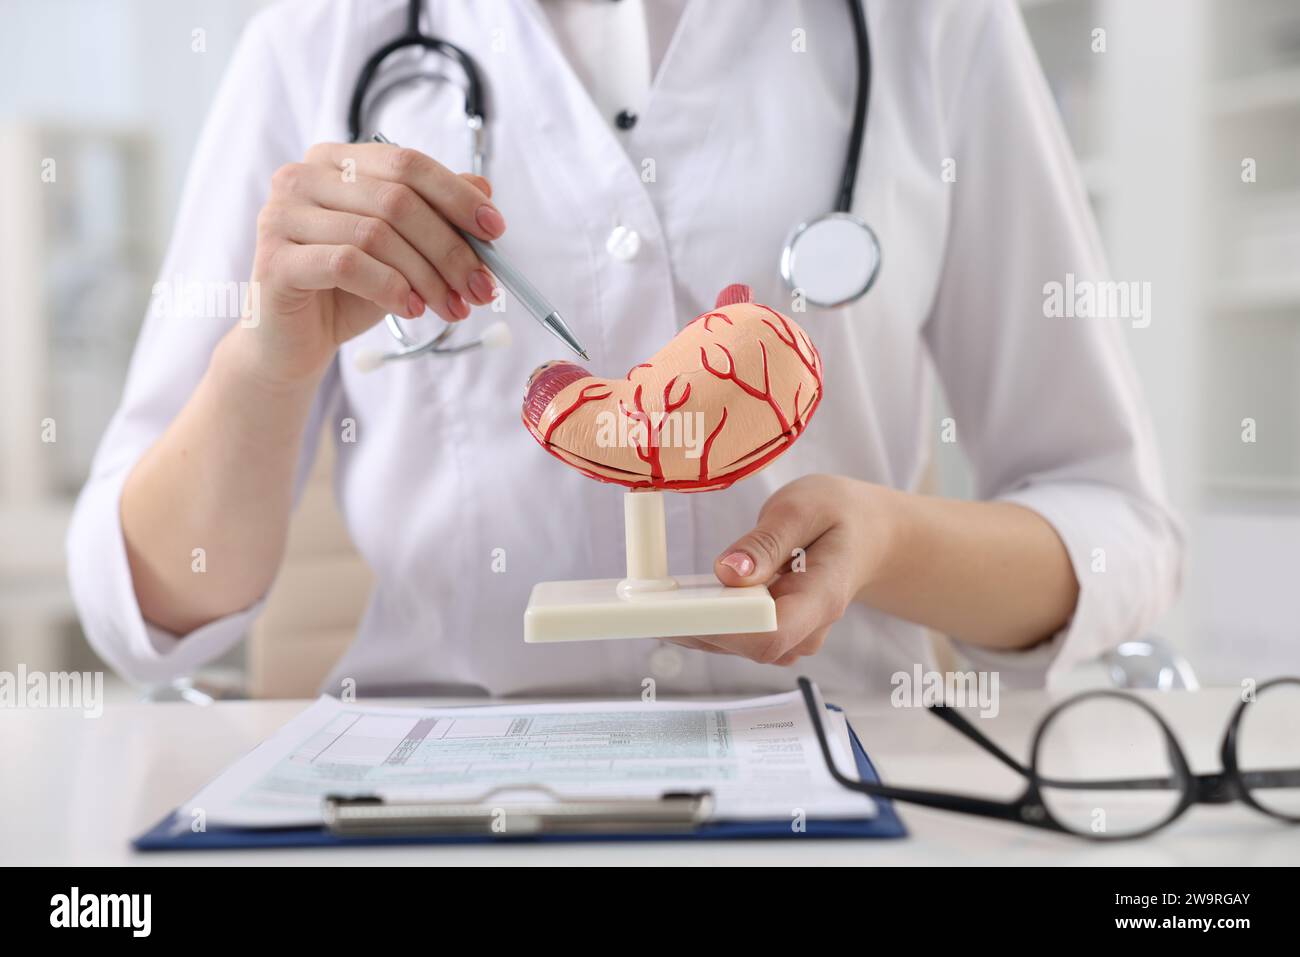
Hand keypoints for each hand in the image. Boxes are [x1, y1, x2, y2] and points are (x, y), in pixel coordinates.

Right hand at [237, 141, 506, 384]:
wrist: (295, 342)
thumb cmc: (350, 290)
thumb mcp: (403, 250)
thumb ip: (435, 214)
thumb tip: (484, 187)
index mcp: (336, 161)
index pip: (407, 162)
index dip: (457, 195)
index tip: (495, 230)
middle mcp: (303, 177)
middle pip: (397, 200)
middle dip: (450, 248)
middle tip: (480, 288)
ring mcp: (281, 215)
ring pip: (376, 234)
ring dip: (427, 276)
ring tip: (451, 307)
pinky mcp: (275, 259)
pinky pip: (347, 264)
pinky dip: (390, 287)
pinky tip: (413, 309)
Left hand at [668, 475, 896, 665]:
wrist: (867, 536)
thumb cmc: (839, 515)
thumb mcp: (806, 507)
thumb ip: (767, 541)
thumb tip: (727, 572)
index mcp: (822, 598)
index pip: (771, 634)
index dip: (723, 627)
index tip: (681, 605)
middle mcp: (805, 630)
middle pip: (743, 645)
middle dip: (693, 621)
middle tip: (650, 594)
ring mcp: (788, 638)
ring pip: (729, 645)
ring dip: (691, 622)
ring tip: (662, 592)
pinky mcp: (768, 636)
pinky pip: (728, 636)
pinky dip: (700, 618)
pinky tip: (682, 597)